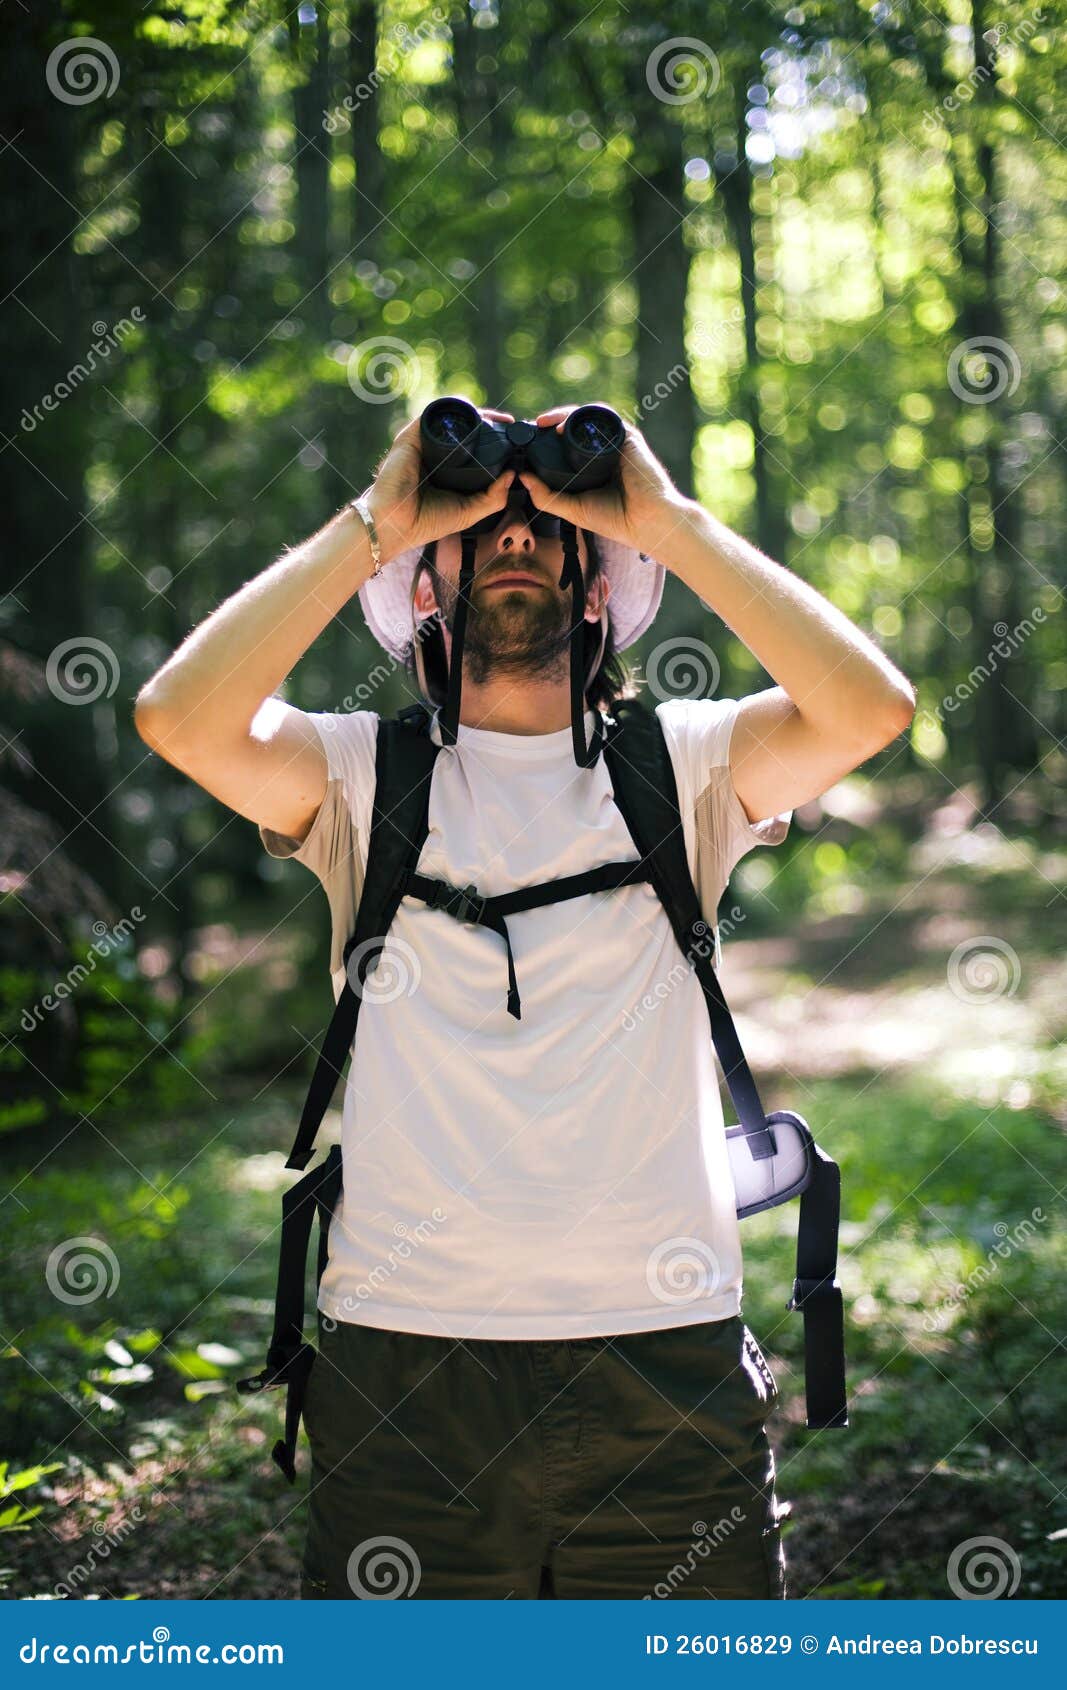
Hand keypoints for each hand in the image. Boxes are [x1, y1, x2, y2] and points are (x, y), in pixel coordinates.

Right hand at [364, 406, 514, 564]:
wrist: (397, 524)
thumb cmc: (427, 521)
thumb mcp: (469, 512)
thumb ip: (493, 498)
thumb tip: (511, 475)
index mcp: (448, 469)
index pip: (473, 448)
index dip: (494, 441)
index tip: (514, 439)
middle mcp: (436, 453)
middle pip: (465, 430)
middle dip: (489, 423)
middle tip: (510, 424)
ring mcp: (423, 443)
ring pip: (452, 419)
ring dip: (476, 414)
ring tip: (497, 419)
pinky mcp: (411, 436)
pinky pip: (434, 415)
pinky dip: (454, 411)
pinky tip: (474, 415)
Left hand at [517, 407, 694, 558]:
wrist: (645, 521)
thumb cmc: (614, 519)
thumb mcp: (572, 509)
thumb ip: (546, 496)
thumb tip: (522, 477)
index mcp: (592, 467)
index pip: (567, 445)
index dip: (548, 440)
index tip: (529, 441)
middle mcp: (603, 451)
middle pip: (574, 428)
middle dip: (552, 424)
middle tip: (533, 427)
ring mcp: (615, 442)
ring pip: (586, 418)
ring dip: (563, 415)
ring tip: (544, 424)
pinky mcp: (626, 436)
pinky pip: (602, 417)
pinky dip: (582, 416)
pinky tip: (564, 427)